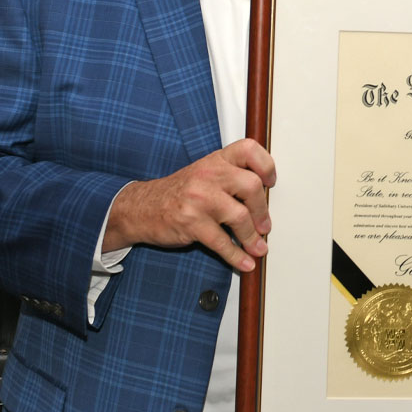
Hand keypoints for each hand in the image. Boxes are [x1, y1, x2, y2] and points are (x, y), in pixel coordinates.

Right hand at [103, 138, 273, 270]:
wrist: (140, 208)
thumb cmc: (179, 191)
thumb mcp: (205, 173)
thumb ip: (232, 177)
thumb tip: (263, 199)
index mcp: (216, 160)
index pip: (249, 149)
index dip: (266, 165)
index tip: (270, 182)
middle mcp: (209, 174)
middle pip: (251, 186)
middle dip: (263, 211)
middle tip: (266, 226)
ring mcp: (200, 198)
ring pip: (239, 217)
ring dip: (253, 237)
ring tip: (258, 247)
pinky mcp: (191, 222)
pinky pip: (221, 242)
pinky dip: (236, 256)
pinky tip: (244, 261)